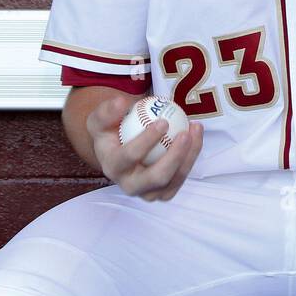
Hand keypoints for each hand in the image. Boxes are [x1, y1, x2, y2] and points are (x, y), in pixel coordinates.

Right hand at [87, 94, 204, 201]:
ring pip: (174, 180)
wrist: (116, 151)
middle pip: (157, 177)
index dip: (148, 140)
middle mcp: (129, 185)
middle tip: (185, 133)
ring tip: (195, 129)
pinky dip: (191, 158)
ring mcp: (148, 193)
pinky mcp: (163, 193)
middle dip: (175, 156)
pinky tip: (195, 136)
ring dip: (189, 155)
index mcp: (112, 167)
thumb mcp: (100, 118)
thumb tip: (121, 102)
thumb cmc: (108, 131)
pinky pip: (181, 178)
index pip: (131, 156)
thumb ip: (107, 111)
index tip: (163, 121)